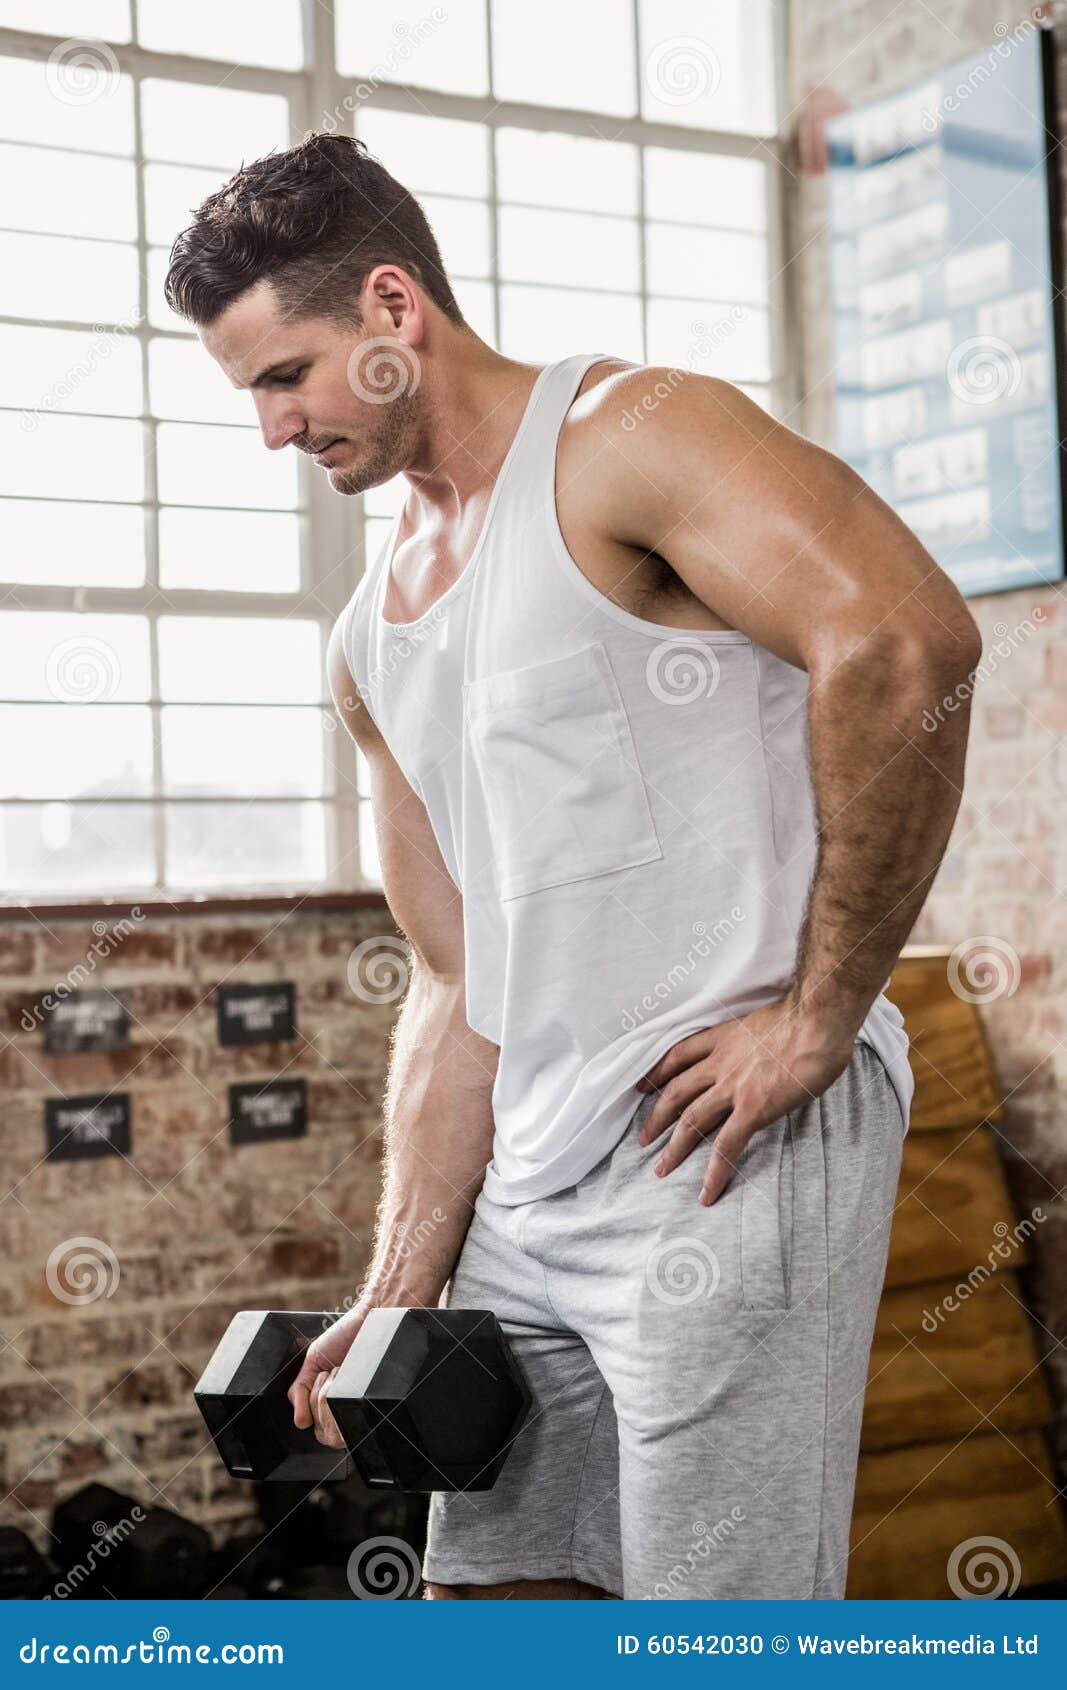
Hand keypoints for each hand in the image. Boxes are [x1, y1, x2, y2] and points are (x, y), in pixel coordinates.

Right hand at [288, 1303, 372, 1448]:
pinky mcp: (374, 1407)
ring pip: (334, 1435)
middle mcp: (351, 1412)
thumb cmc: (345, 1336)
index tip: (320, 1377)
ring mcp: (363, 1411)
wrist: (370, 1315)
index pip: (318, 1431)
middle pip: (324, 1436)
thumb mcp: (313, 1362)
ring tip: (340, 1372)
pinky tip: (344, 1376)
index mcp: (337, 1406)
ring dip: (326, 1399)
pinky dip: (333, 1398)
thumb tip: (300, 1423)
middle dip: (318, 1400)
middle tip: (330, 1372)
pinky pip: (345, 1424)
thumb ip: (299, 1391)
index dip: (311, 1409)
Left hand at [634, 997, 854, 1204]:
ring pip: (691, 1121)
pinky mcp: (752, 1109)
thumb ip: (754, 1043)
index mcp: (723, 1038)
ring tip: (660, 1169)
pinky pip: (726, 1146)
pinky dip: (714, 1172)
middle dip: (656, 1118)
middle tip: (643, 1139)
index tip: (641, 1086)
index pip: (678, 1055)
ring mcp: (733, 1087)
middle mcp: (720, 1063)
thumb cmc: (806, 1017)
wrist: (817, 1021)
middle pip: (676, 1092)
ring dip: (673, 1149)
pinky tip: (707, 1193)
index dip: (656, 1072)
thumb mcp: (765, 1022)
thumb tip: (763, 1056)